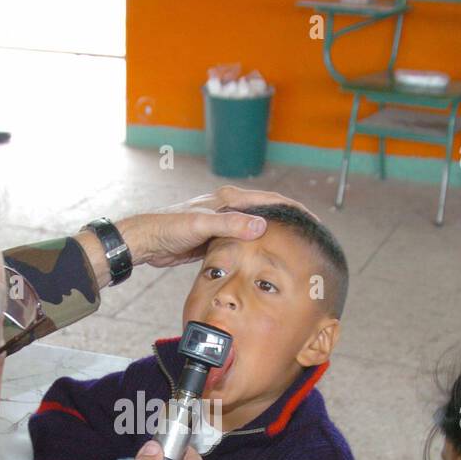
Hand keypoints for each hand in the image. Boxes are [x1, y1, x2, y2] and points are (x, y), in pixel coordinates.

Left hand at [118, 186, 319, 269]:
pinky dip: (254, 249)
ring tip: (291, 249)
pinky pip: (241, 242)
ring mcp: (222, 223)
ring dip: (272, 237)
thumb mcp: (202, 225)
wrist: (146, 241)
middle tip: (309, 238)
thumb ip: (230, 225)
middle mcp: (227, 208)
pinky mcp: (214, 239)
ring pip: (254, 229)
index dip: (294, 210)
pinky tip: (262, 260)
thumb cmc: (169, 228)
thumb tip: (261, 225)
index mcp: (228, 199)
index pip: (270, 201)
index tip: (313, 222)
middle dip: (288, 223)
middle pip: (266, 213)